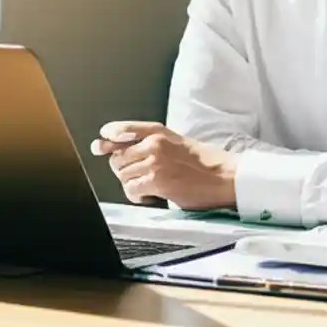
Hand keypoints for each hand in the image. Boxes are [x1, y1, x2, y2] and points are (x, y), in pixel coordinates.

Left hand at [89, 121, 238, 210]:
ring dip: (132, 185)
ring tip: (149, 188)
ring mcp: (155, 161)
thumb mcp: (177, 143)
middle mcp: (154, 143)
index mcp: (159, 131)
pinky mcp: (157, 181)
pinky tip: (151, 196)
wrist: (226, 177)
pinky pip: (131, 189)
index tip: (100, 145)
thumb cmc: (206, 163)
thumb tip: (116, 150)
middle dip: (124, 171)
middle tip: (140, 178)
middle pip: (117, 158)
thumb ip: (150, 144)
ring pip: (122, 175)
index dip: (108, 138)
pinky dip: (137, 197)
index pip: (123, 129)